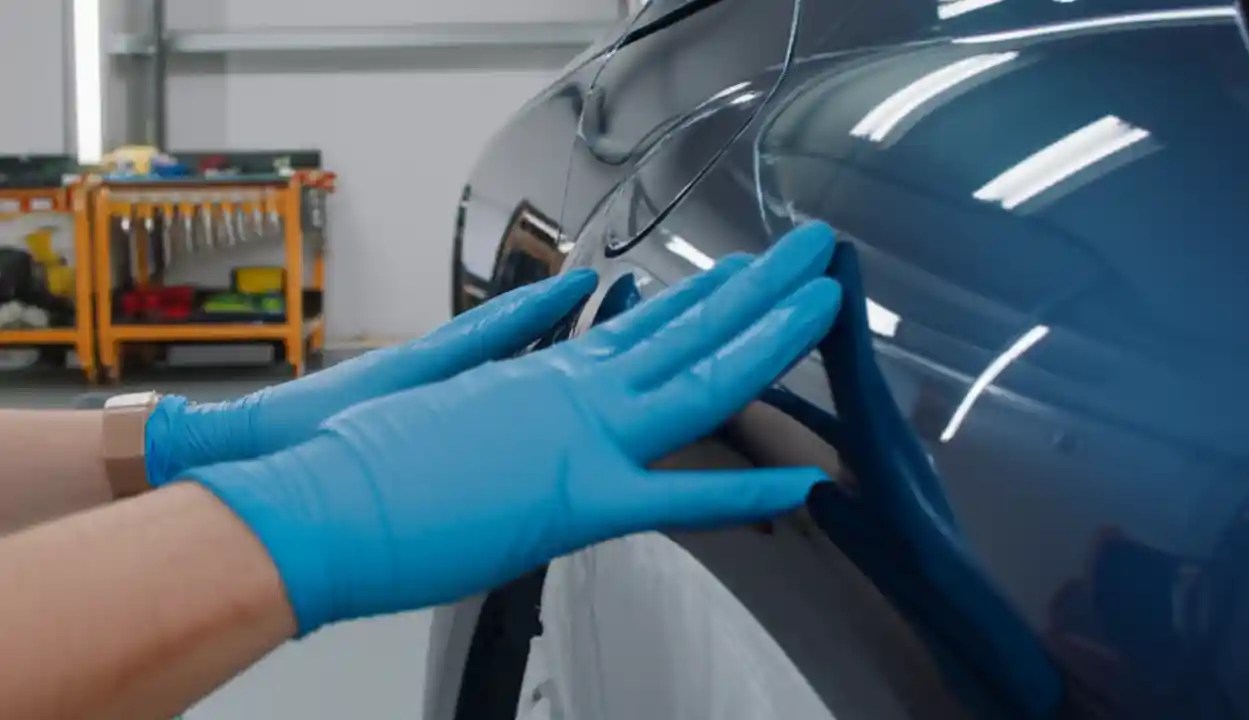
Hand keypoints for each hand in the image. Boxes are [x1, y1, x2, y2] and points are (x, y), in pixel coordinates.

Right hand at [187, 222, 841, 633]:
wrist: (310, 493)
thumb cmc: (363, 455)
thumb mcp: (445, 393)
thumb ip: (507, 359)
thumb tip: (546, 331)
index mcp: (546, 378)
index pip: (641, 330)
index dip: (699, 303)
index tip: (740, 278)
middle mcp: (576, 394)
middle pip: (686, 333)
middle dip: (756, 291)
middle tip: (810, 251)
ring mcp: (582, 439)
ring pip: (699, 380)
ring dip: (770, 339)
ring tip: (826, 300)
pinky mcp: (575, 500)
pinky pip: (677, 499)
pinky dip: (744, 494)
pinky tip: (806, 484)